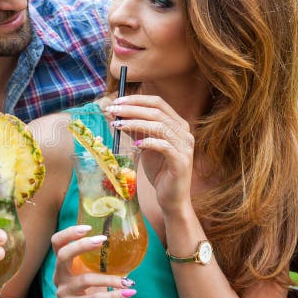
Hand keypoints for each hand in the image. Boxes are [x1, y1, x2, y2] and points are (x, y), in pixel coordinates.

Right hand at [50, 225, 135, 297]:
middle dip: (81, 245)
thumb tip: (126, 247)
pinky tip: (128, 293)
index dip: (69, 233)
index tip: (88, 227)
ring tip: (129, 281)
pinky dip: (113, 296)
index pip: (57, 243)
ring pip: (86, 280)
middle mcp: (60, 278)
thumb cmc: (88, 297)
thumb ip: (100, 263)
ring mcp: (64, 294)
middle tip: (102, 240)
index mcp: (64, 266)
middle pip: (62, 255)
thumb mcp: (91, 277)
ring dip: (110, 279)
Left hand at [106, 95, 193, 214]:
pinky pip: (164, 146)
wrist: (171, 198)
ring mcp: (185, 146)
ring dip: (135, 123)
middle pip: (157, 111)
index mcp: (178, 125)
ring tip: (117, 125)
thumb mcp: (145, 146)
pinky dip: (148, 142)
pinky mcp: (181, 161)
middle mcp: (184, 132)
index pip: (158, 103)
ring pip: (159, 126)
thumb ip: (136, 130)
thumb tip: (117, 114)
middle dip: (131, 109)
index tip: (117, 101)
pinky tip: (135, 145)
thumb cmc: (160, 171)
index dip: (137, 99)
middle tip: (112, 110)